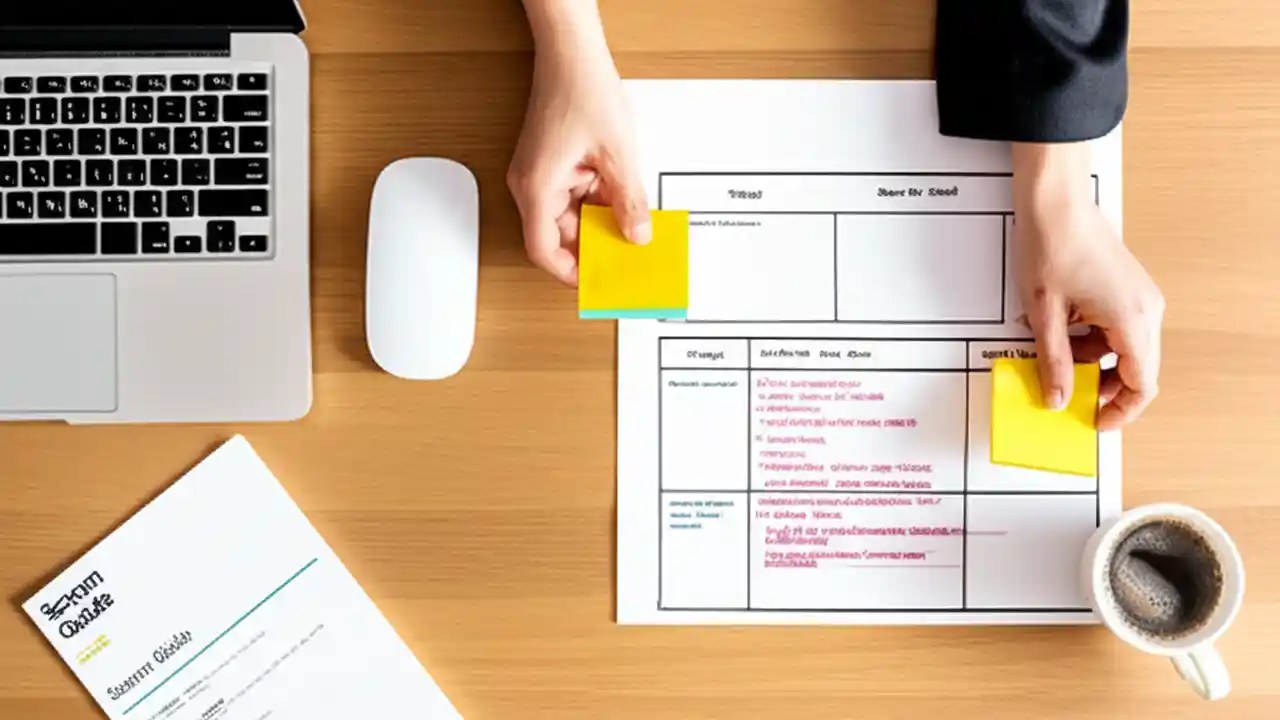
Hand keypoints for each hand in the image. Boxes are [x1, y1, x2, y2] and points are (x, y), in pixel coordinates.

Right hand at [507, 7, 649, 285]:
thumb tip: (637, 234)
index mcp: (536, 187)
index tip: (596, 282)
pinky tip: (622, 205)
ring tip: (630, 229)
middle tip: (625, 258)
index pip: (544, 250)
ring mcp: (540, 175)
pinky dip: (597, 204)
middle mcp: (531, 184)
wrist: (571, 54)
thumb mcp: (618, 154)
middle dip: (593, 246)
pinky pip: (574, 197)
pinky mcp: (553, 166)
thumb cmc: (581, 90)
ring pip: (569, 216)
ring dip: (599, 223)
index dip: (571, 273)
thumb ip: (629, 201)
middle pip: (558, 235)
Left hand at [1014, 143, 1164, 430]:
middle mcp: (1146, 310)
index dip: (1120, 411)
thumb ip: (1054, 362)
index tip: (1093, 421)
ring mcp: (1139, 297)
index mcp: (1133, 320)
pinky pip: (1116, 327)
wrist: (1055, 202)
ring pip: (1123, 349)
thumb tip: (1058, 398)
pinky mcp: (1127, 288)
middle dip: (1100, 385)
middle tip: (1065, 392)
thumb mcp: (1044, 315)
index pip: (1142, 384)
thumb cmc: (1051, 247)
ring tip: (1053, 351)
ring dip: (1091, 360)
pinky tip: (1061, 328)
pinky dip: (1091, 338)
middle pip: (1136, 369)